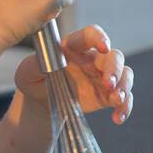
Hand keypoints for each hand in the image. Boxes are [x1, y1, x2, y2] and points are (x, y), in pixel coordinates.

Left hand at [14, 24, 134, 123]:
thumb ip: (35, 65)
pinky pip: (124, 97)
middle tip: (108, 84)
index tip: (103, 47)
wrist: (41, 103)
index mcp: (74, 47)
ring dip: (124, 86)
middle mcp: (93, 58)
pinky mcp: (107, 94)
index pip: (90, 34)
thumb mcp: (27, 72)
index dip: (99, 38)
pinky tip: (117, 118)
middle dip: (114, 69)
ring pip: (124, 74)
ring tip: (117, 100)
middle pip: (113, 56)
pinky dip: (125, 107)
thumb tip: (44, 63)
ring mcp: (103, 75)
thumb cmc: (34, 80)